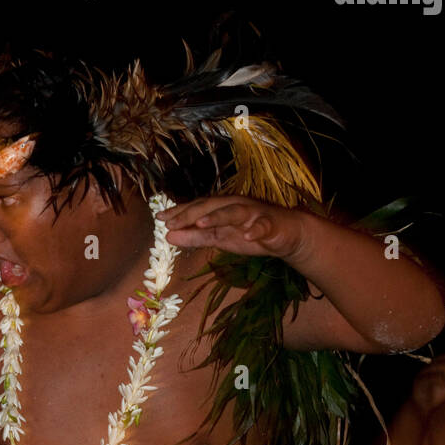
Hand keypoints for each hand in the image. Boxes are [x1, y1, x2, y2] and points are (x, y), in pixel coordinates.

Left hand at [158, 196, 309, 259]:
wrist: (284, 236)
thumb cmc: (249, 233)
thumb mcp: (218, 238)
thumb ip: (195, 238)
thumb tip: (168, 237)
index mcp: (221, 207)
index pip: (197, 207)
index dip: (179, 212)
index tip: (159, 219)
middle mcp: (235, 205)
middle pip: (211, 206)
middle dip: (190, 214)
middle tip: (171, 223)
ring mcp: (253, 213)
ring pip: (234, 212)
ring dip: (218, 216)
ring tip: (201, 223)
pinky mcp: (271, 224)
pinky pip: (263, 226)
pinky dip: (256, 230)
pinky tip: (249, 236)